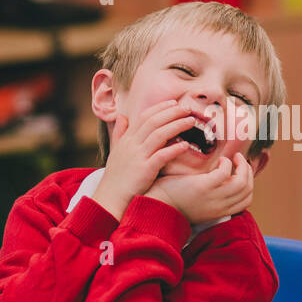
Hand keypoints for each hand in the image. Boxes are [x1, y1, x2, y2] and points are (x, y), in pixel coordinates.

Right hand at [91, 101, 196, 218]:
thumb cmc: (116, 176)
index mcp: (127, 139)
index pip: (145, 116)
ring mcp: (138, 156)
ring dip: (177, 125)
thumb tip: (122, 116)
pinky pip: (161, 156)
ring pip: (159, 134)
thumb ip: (120, 133)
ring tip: (191, 121)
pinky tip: (185, 145)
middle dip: (172, 112)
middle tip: (187, 108)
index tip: (174, 103)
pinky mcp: (144, 170)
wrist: (111, 197)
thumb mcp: (116, 151)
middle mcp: (132, 144)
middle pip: (154, 121)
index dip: (160, 108)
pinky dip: (174, 149)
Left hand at [145, 154, 253, 224]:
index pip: (247, 200)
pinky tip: (220, 160)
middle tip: (241, 161)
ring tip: (235, 157)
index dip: (250, 184)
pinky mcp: (204, 187)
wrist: (157, 205)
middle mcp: (220, 207)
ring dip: (242, 166)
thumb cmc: (175, 201)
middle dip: (248, 172)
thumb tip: (221, 181)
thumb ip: (212, 196)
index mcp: (220, 212)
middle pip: (248, 190)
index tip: (243, 172)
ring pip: (242, 182)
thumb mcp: (199, 204)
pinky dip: (227, 163)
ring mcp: (214, 197)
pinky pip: (226, 172)